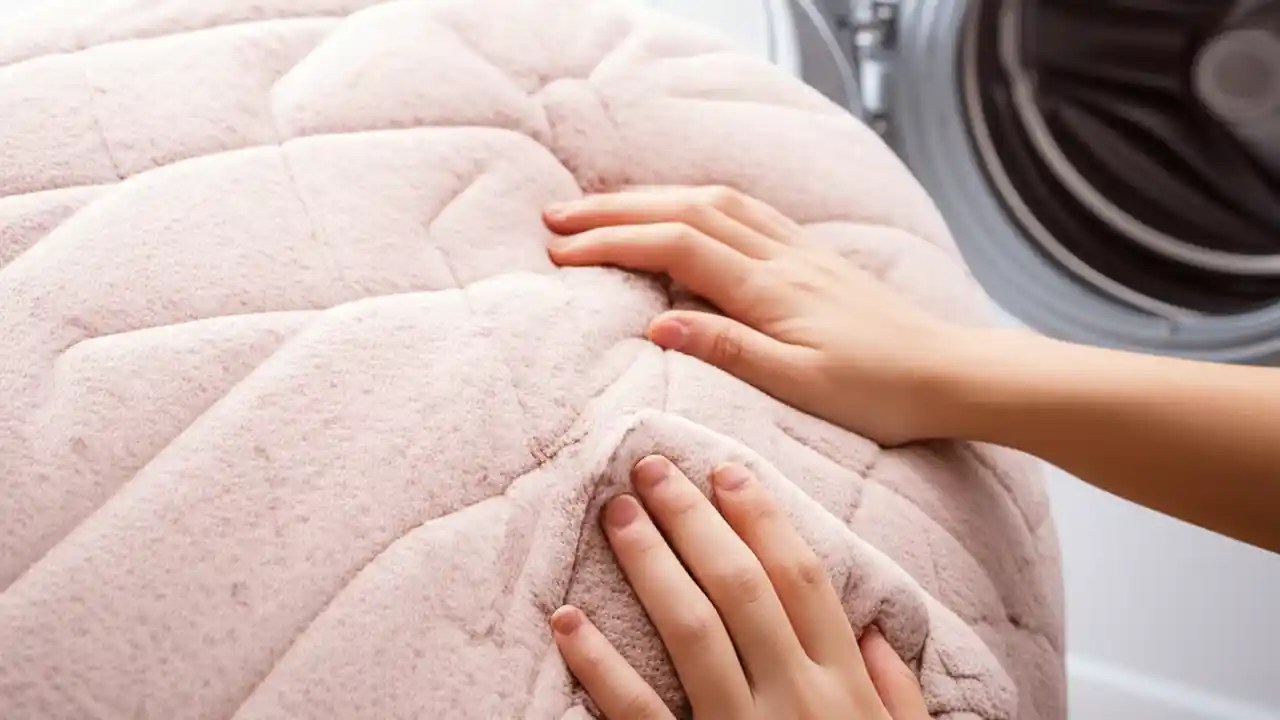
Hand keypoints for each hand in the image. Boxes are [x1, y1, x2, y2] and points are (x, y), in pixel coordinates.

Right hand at [544, 187, 963, 444]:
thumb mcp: (800, 385)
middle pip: (685, 209)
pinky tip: (685, 208)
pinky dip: (698, 200)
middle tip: (556, 217)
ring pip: (713, 201)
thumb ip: (729, 349)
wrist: (950, 372)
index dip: (613, 242)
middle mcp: (780, 255)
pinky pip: (744, 210)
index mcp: (770, 287)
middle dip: (616, 209)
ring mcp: (798, 249)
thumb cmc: (879, 391)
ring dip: (652, 198)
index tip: (561, 252)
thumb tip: (658, 323)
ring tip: (603, 207)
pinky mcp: (812, 256)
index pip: (675, 246)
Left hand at [549, 456, 930, 718]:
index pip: (802, 580)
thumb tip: (879, 632)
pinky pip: (639, 716)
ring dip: (651, 565)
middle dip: (695, 520)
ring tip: (615, 515)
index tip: (726, 471)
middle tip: (650, 469)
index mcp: (845, 688)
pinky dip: (599, 667)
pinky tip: (565, 621)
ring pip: (693, 631)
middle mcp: (797, 700)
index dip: (762, 518)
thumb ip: (897, 695)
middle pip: (743, 587)